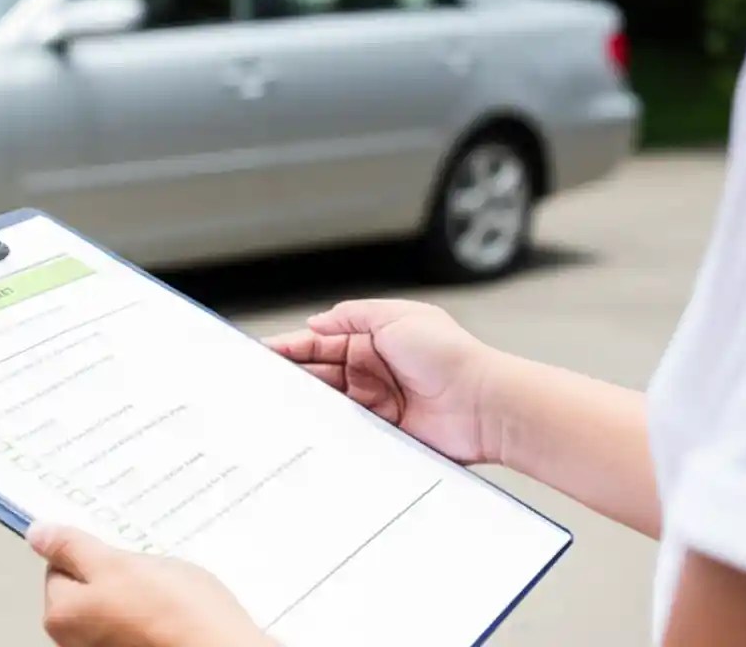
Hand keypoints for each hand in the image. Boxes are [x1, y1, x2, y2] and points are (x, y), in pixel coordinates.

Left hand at [28, 523, 274, 646]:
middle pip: (88, 588)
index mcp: (63, 617)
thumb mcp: (117, 565)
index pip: (60, 566)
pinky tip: (177, 609)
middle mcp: (77, 643)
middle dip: (116, 573)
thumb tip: (38, 534)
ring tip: (168, 591)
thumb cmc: (174, 615)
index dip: (91, 551)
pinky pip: (140, 622)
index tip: (116, 549)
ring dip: (139, 591)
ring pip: (118, 604)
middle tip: (147, 569)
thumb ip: (73, 548)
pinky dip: (155, 612)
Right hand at [266, 299, 500, 464]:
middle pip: (320, 373)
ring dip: (307, 402)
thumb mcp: (399, 316)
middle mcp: (372, 371)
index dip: (292, 348)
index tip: (264, 354)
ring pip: (330, 402)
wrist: (484, 404)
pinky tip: (310, 427)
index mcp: (373, 339)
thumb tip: (316, 321)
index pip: (321, 343)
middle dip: (292, 376)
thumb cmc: (450, 355)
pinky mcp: (385, 432)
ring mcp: (378, 403)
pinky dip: (330, 428)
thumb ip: (354, 315)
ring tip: (278, 403)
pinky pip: (348, 430)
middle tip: (261, 382)